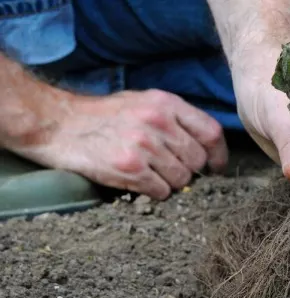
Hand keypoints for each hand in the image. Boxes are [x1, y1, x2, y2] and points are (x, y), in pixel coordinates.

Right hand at [11, 89, 226, 199]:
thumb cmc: (104, 116)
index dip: (219, 154)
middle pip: (197, 160)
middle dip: (189, 171)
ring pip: (181, 179)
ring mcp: (144, 145)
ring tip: (150, 173)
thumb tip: (205, 148)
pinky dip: (154, 192)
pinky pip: (161, 191)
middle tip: (171, 170)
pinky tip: (139, 181)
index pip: (211, 132)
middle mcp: (158, 122)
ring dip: (170, 183)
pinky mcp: (130, 168)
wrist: (60, 125)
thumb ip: (175, 119)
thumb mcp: (143, 103)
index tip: (216, 167)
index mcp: (166, 103)